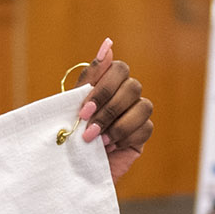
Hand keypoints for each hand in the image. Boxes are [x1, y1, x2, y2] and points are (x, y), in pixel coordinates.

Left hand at [79, 39, 153, 181]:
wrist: (69, 170)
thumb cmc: (69, 133)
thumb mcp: (73, 103)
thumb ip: (91, 76)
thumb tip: (107, 43)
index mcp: (107, 83)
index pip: (119, 69)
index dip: (104, 87)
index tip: (84, 108)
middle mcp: (124, 95)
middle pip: (133, 87)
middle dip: (108, 109)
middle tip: (87, 127)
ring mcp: (135, 115)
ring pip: (143, 107)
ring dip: (117, 125)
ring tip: (96, 140)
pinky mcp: (141, 136)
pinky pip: (145, 128)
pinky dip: (124, 137)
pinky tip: (108, 148)